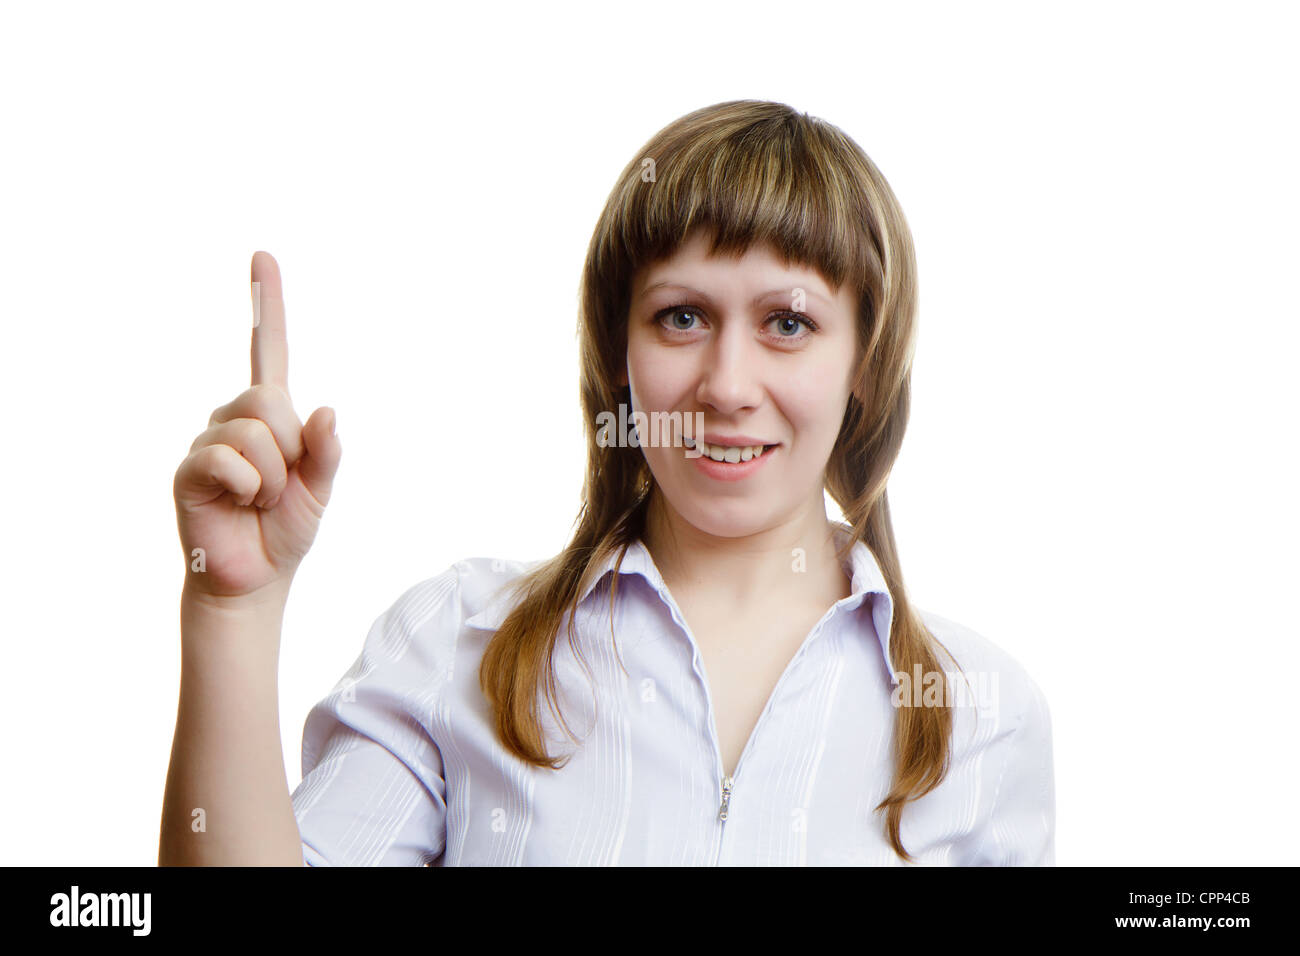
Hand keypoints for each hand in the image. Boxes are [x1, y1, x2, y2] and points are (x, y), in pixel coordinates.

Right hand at [173, 251, 341, 603]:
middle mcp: (235, 418)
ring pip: (255, 429)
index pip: (268, 351)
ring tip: (261, 499)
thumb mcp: (321, 488)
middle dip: (290, 446)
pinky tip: (241, 503)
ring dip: (273, 474)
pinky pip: (229, 458)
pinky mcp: (190, 468)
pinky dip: (250, 485)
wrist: (256, 579)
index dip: (266, 306)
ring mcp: (209, 440)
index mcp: (271, 417)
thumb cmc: (286, 530)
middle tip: (281, 483)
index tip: (262, 256)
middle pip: (271, 397)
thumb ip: (327, 451)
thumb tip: (327, 411)